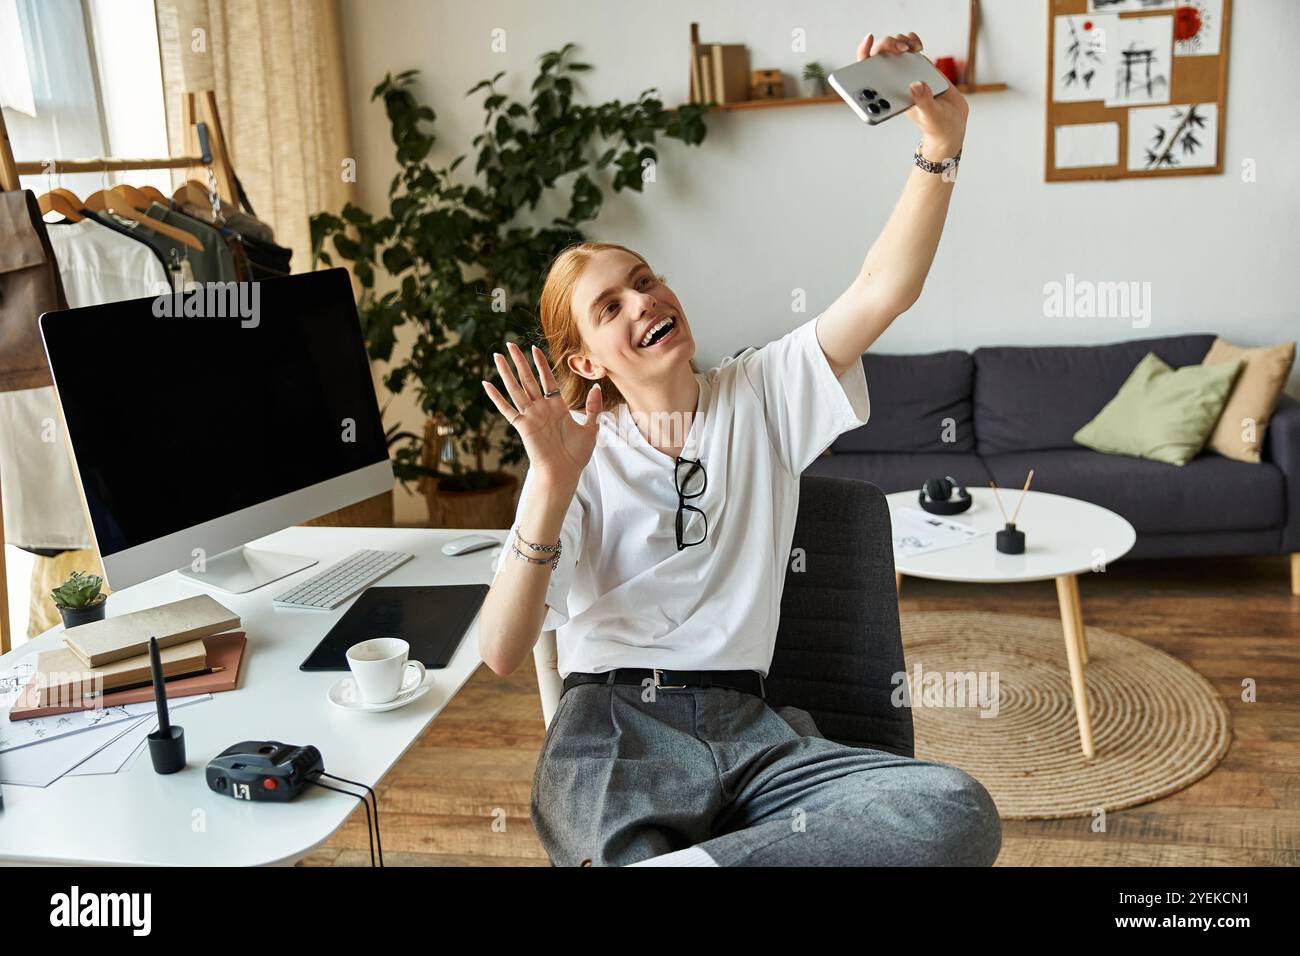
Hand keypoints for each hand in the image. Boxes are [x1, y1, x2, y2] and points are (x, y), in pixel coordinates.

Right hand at [481, 341, 602, 490]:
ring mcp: (530, 416)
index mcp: (556, 407)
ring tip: (497, 356)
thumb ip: (593, 408)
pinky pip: (506, 409)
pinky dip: (496, 397)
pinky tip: (486, 384)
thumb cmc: (576, 455)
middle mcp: (541, 409)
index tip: (534, 348)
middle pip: (528, 379)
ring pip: (516, 389)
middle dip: (519, 361)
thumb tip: (596, 388)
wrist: (564, 473)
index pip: (546, 379)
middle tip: (510, 344)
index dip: (541, 364)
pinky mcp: (522, 426)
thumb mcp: (591, 429)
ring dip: (506, 372)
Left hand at [856, 31, 967, 160]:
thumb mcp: (930, 116)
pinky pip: (909, 45)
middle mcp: (891, 82)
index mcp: (887, 97)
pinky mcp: (918, 65)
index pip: (865, 73)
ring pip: (893, 46)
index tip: (869, 40)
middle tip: (900, 49)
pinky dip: (912, 40)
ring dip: (900, 41)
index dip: (863, 53)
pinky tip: (918, 47)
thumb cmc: (936, 123)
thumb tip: (916, 84)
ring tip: (911, 48)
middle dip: (887, 45)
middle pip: (879, 54)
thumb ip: (923, 101)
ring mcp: (904, 71)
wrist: (953, 120)